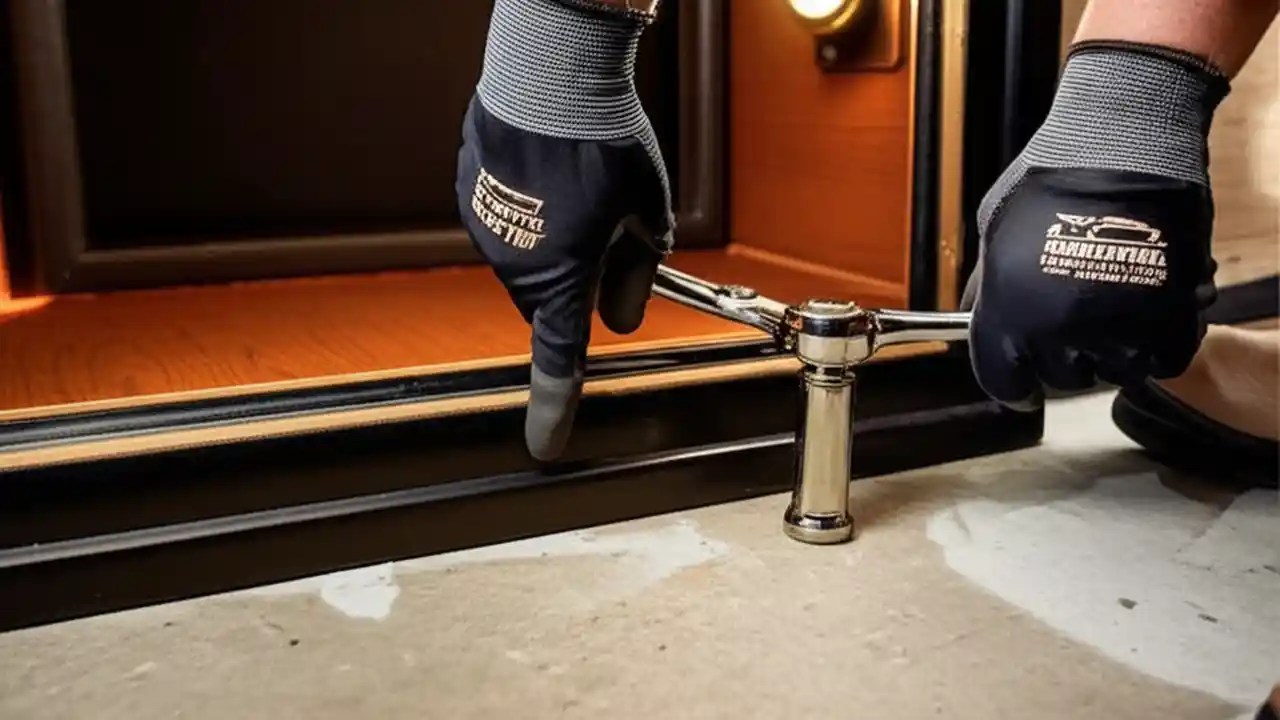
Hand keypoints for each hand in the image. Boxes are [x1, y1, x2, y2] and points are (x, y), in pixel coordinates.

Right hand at [455, 0, 672, 460]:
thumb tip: (624, 315)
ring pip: (529, 259)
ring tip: (580, 186)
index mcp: (562, 279)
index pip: (560, 360)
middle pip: (552, 298)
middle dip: (580, 280)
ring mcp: (486, 229)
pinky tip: (549, 172)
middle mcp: (515, 264)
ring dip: (555, 240)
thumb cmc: (604, 139)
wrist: (549, 70)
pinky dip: (529, 209)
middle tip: (612, 230)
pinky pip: (506, 220)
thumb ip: (639, 274)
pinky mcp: (470, 194)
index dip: (554, 409)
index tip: (547, 443)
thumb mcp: (647, 213)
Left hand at [963, 42, 1227, 409]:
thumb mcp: (994, 231)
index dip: (1013, 384)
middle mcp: (1057, 331)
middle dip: (1063, 356)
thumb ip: (986, 285)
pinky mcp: (1169, 319)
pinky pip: (1161, 360)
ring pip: (1114, 371)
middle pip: (1061, 377)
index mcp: (1008, 314)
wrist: (1122, 141)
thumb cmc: (1050, 178)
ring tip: (1112, 310)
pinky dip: (1156, 344)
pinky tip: (1145, 313)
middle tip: (1072, 322)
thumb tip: (973, 318)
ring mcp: (1116, 329)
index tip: (1022, 381)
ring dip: (1113, 351)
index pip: (1003, 383)